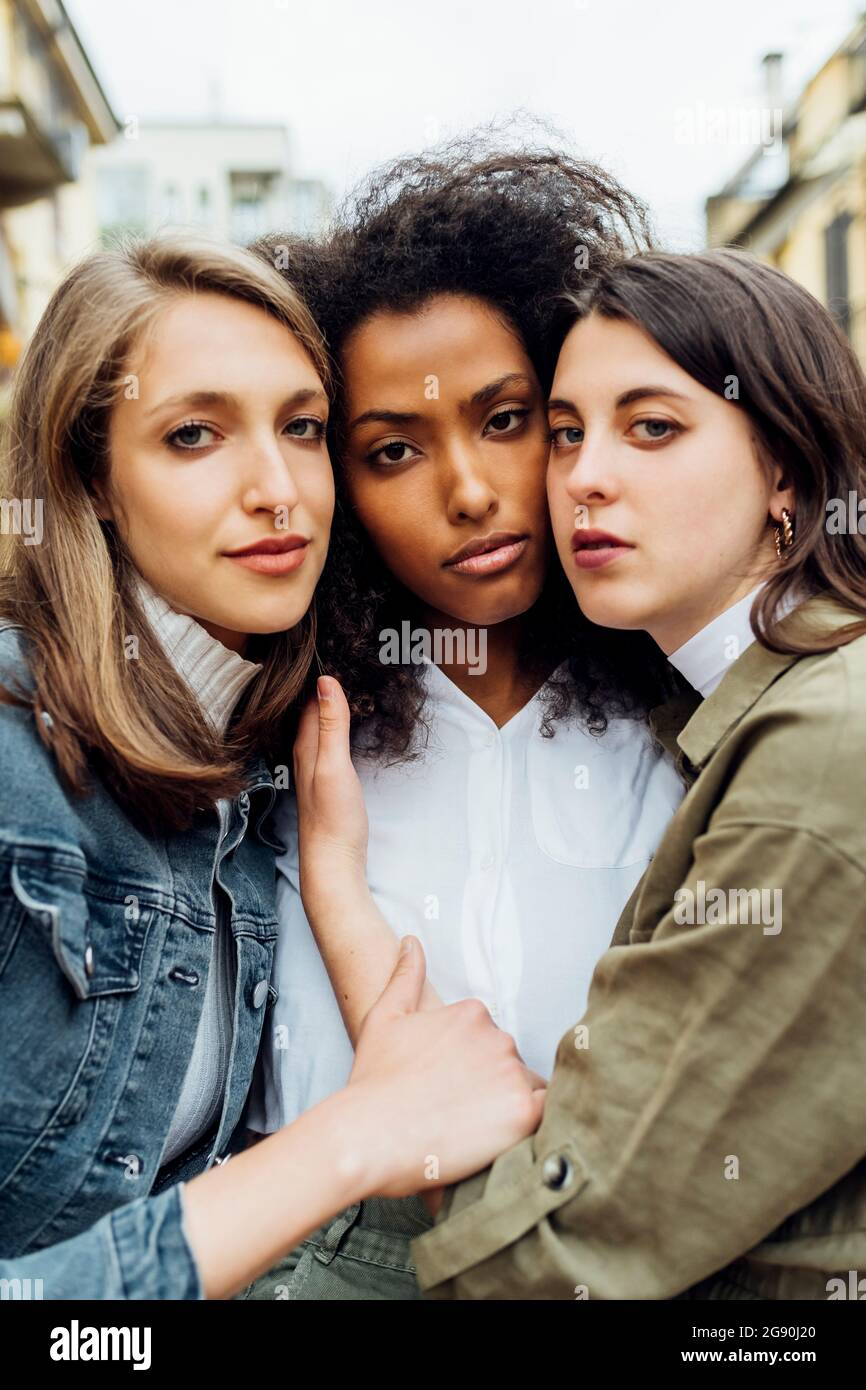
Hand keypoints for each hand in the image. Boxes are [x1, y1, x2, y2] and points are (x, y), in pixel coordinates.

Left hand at [293, 676, 367, 887]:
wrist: (333, 861)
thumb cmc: (333, 815)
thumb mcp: (335, 765)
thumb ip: (331, 725)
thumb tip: (326, 680)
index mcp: (304, 744)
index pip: (309, 698)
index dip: (320, 674)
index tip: (331, 647)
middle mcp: (305, 752)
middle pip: (312, 709)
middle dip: (323, 684)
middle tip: (340, 655)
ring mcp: (315, 767)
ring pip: (319, 725)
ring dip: (329, 704)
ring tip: (342, 679)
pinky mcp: (328, 780)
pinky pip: (328, 741)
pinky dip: (335, 724)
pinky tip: (343, 722)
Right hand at [347, 935, 546, 1199]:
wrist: (366, 1134)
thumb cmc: (372, 1081)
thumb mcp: (385, 1018)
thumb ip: (405, 976)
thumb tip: (412, 941)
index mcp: (472, 1013)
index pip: (491, 1040)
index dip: (472, 1068)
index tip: (450, 1090)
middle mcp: (498, 1036)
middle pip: (511, 1064)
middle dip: (492, 1087)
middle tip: (458, 1115)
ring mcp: (511, 1073)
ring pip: (530, 1089)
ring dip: (509, 1106)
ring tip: (473, 1132)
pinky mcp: (522, 1111)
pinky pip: (547, 1113)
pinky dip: (534, 1123)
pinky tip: (505, 1136)